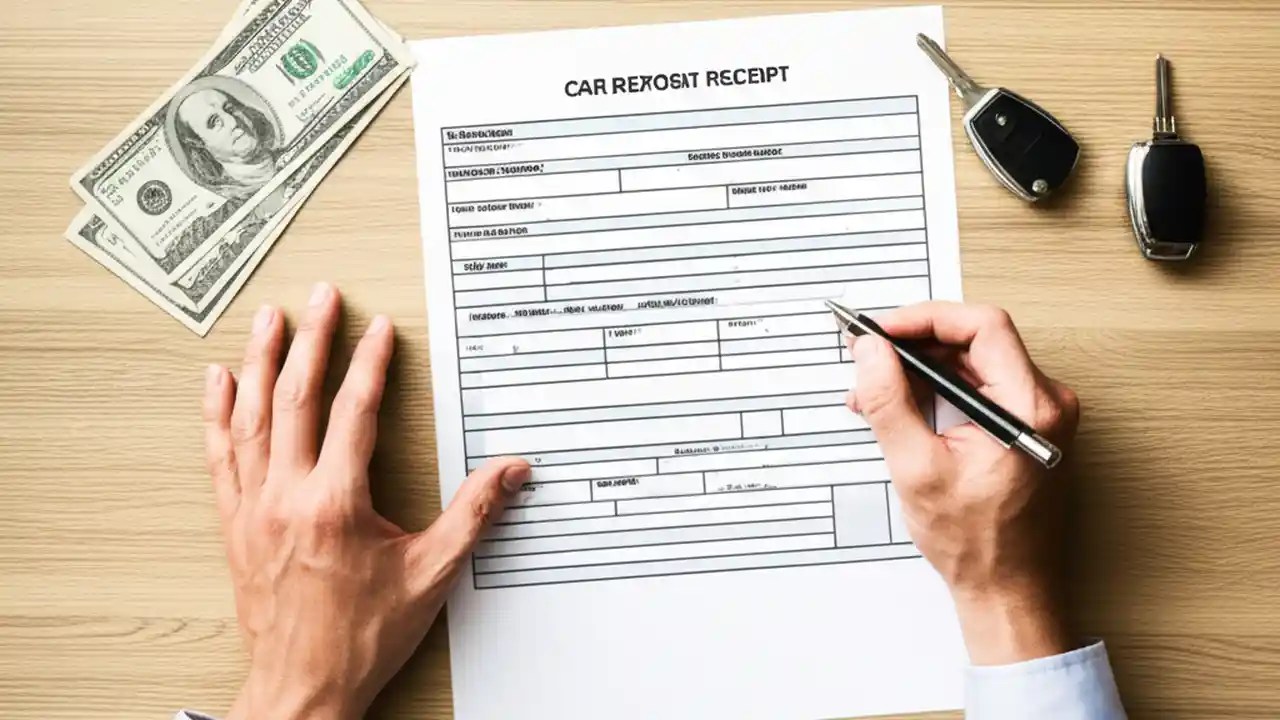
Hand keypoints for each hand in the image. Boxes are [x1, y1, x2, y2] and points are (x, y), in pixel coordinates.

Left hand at [202, 283, 529, 718]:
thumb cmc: (361, 637)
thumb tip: (512, 472)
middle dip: (311, 340)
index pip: (354, 412)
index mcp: (335, 504)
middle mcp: (285, 497)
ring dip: (260, 362)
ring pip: (250, 417)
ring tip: (268, 320)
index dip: (369, 364)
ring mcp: (252, 508)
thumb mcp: (431, 575)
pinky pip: (219, 456)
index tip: (378, 330)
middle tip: (321, 298)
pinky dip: (217, 414)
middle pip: (295, 399)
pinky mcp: (234, 524)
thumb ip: (473, 515)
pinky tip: (218, 383)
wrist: (302, 687)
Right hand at [847, 302, 1079, 664]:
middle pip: (975, 341)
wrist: (1008, 588)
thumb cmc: (979, 544)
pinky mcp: (1025, 425)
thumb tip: (870, 352)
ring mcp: (1037, 414)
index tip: (883, 331)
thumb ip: (889, 401)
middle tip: (869, 356)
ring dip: (921, 371)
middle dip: (914, 346)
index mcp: (1030, 407)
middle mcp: (1044, 403)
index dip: (925, 319)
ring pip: (972, 363)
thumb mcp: (916, 468)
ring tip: (875, 392)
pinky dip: (937, 391)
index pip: (981, 327)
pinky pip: (978, 387)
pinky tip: (902, 407)